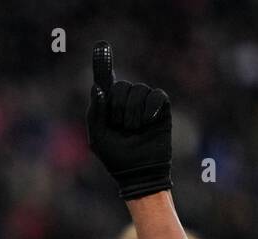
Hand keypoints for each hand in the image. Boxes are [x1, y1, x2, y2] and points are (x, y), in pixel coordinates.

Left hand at [86, 42, 171, 200]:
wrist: (138, 173)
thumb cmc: (116, 158)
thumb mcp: (98, 137)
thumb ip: (96, 112)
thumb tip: (98, 88)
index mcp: (109, 105)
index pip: (107, 81)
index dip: (103, 63)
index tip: (101, 45)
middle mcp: (128, 99)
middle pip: (122, 87)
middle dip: (119, 109)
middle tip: (122, 128)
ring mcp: (145, 102)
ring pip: (138, 91)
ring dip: (133, 115)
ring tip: (134, 131)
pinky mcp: (162, 107)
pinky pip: (156, 96)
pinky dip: (150, 110)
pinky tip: (148, 123)